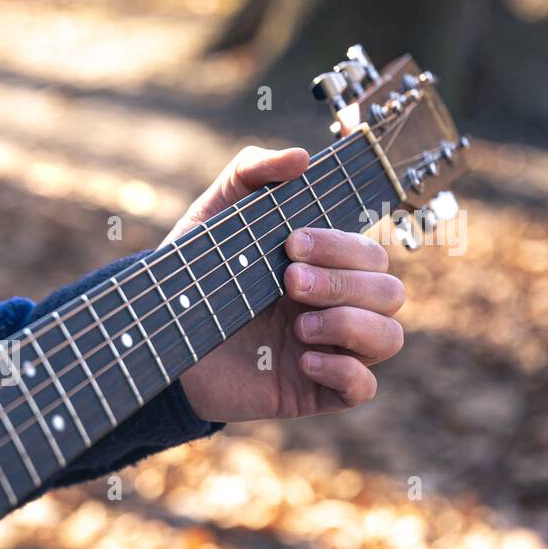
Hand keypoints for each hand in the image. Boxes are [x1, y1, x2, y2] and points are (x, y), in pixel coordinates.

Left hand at [172, 146, 404, 422]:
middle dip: (343, 283)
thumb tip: (303, 157)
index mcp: (326, 266)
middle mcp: (335, 306)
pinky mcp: (312, 391)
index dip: (343, 247)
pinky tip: (303, 359)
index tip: (291, 243)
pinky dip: (345, 371)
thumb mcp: (215, 213)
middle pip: (390, 292)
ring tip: (297, 326)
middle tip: (287, 282)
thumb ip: (252, 171)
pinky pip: (363, 387)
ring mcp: (328, 349)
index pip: (372, 253)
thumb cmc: (192, 273)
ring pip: (389, 337)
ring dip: (351, 325)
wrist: (158, 333)